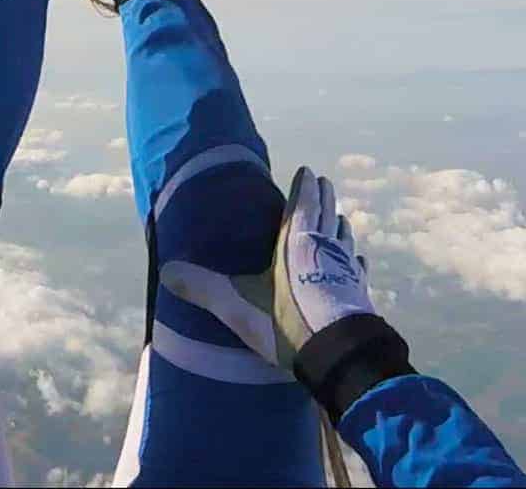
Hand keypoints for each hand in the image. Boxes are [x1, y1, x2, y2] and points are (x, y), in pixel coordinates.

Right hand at [160, 166, 375, 373]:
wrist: (338, 354)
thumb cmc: (285, 322)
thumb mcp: (236, 304)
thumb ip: (202, 286)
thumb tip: (166, 270)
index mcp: (294, 243)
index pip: (300, 205)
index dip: (303, 188)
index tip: (308, 171)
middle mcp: (323, 249)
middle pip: (325, 216)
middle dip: (324, 198)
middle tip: (325, 183)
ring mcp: (346, 271)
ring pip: (343, 240)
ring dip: (340, 226)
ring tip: (339, 217)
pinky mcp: (359, 294)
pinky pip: (357, 269)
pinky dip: (355, 260)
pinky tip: (359, 260)